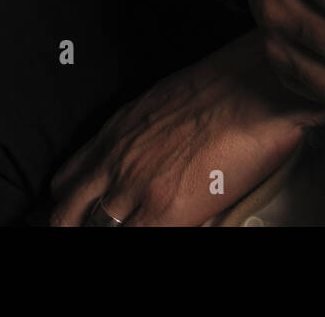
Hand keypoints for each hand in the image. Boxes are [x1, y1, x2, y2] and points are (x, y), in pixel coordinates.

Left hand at [50, 31, 324, 226]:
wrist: (256, 88)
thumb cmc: (226, 86)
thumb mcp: (164, 102)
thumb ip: (144, 135)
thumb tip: (149, 160)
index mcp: (115, 132)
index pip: (68, 181)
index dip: (71, 204)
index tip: (78, 214)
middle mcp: (116, 161)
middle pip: (67, 214)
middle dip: (75, 225)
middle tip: (93, 227)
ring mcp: (136, 188)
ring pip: (98, 228)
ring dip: (113, 228)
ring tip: (137, 223)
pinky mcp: (165, 211)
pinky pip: (136, 238)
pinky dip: (143, 234)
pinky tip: (161, 227)